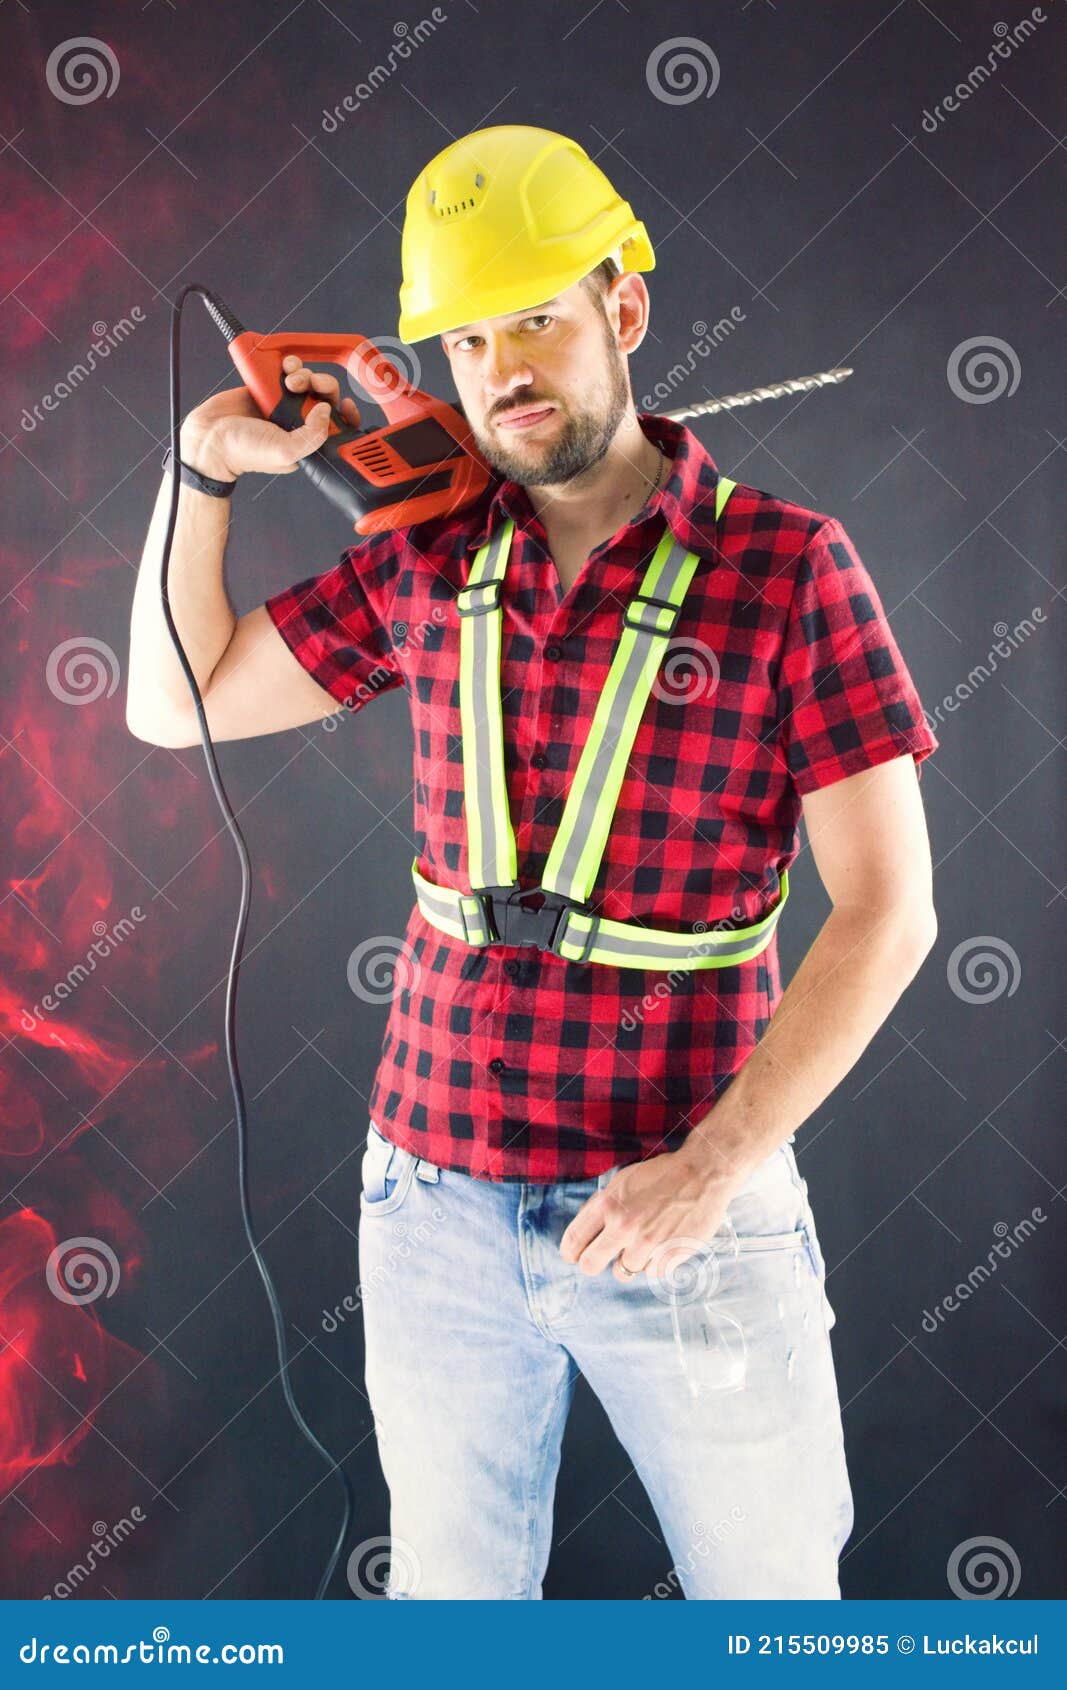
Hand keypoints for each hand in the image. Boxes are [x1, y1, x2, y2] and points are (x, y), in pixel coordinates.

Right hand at [181, 356, 361, 479]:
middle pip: (325, 396)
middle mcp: (299, 421)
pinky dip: (288, 365)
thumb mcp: (286, 452)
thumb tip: (327, 411)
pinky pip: (286, 370)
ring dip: (304, 373)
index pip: (338, 425)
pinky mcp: (269, 388)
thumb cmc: (243, 451)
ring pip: (307, 379)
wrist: (210, 436)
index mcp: (308, 441)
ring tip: (290, 379)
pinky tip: (283, 368)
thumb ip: (312, 435)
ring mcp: (284, 403)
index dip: (346, 413)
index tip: (345, 404)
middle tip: (310, 386)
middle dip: (323, 385)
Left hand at [559, 1148, 737, 1283]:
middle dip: (593, 1263)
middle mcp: (624, 1227)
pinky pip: (652, 1273)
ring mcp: (648, 1244)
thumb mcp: (622, 1181)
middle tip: (602, 1258)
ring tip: (643, 1243)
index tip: (574, 1256)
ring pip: (623, 1272)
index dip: (570, 1253)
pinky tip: (664, 1243)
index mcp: (607, 1205)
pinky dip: (655, 1263)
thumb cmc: (661, 1175)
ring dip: (630, 1261)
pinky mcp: (670, 1256)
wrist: (702, 1174)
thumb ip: (601, 1206)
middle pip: (590, 1265)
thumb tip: (584, 1231)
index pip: (574, 1241)